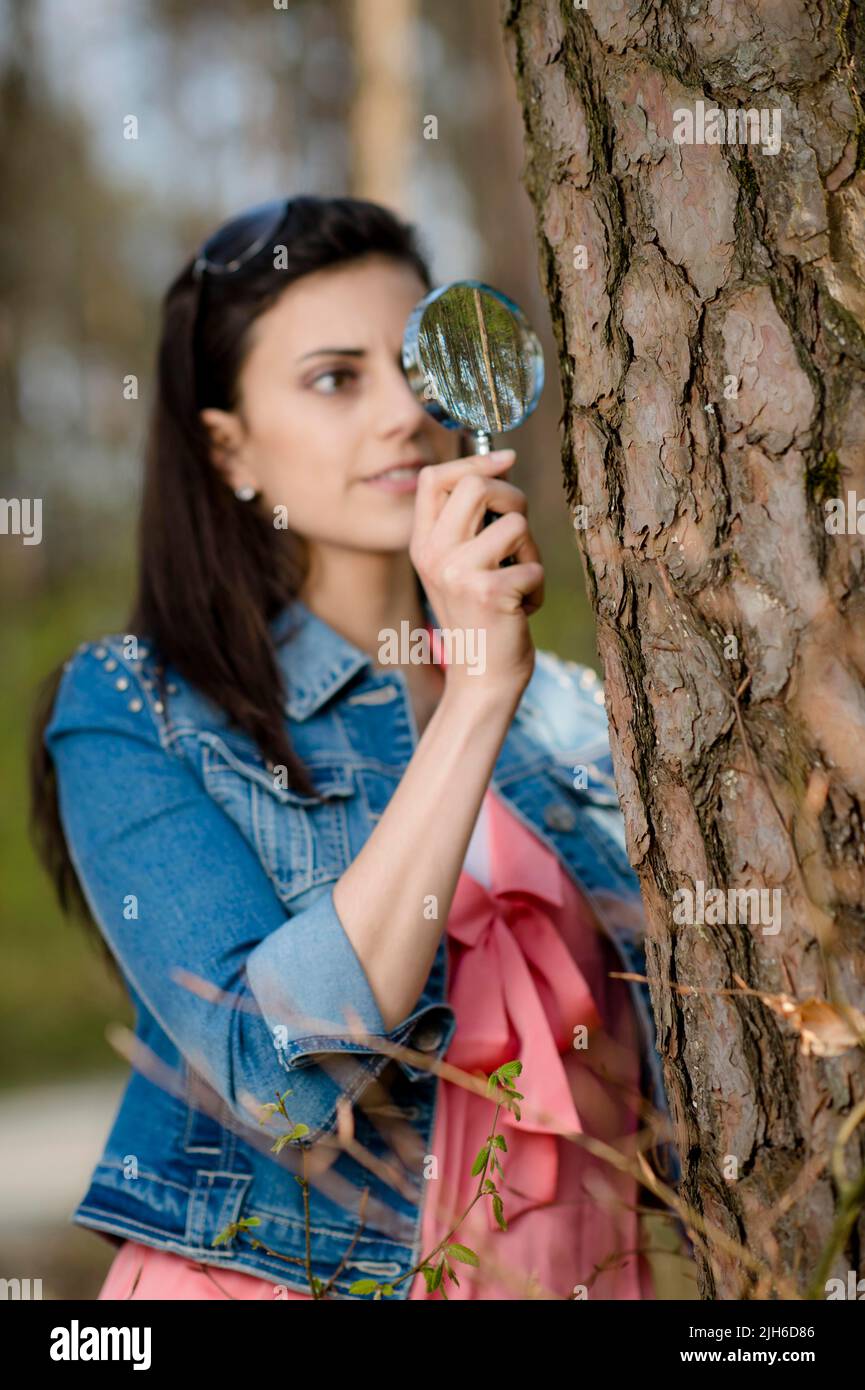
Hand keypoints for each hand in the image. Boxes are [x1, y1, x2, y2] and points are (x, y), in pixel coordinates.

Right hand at [409, 448, 543, 701]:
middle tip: (518, 529)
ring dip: (530, 551)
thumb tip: (502, 465)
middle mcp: (434, 555)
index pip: (435, 479)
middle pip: (476, 485)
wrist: (481, 680)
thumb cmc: (481, 620)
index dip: (474, 460)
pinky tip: (521, 610)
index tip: (507, 460)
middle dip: (512, 497)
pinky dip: (538, 588)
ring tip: (518, 581)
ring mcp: (459, 573)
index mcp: (423, 545)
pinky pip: (533, 564)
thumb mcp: (459, 568)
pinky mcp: (489, 592)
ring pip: (514, 523)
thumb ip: (468, 524)